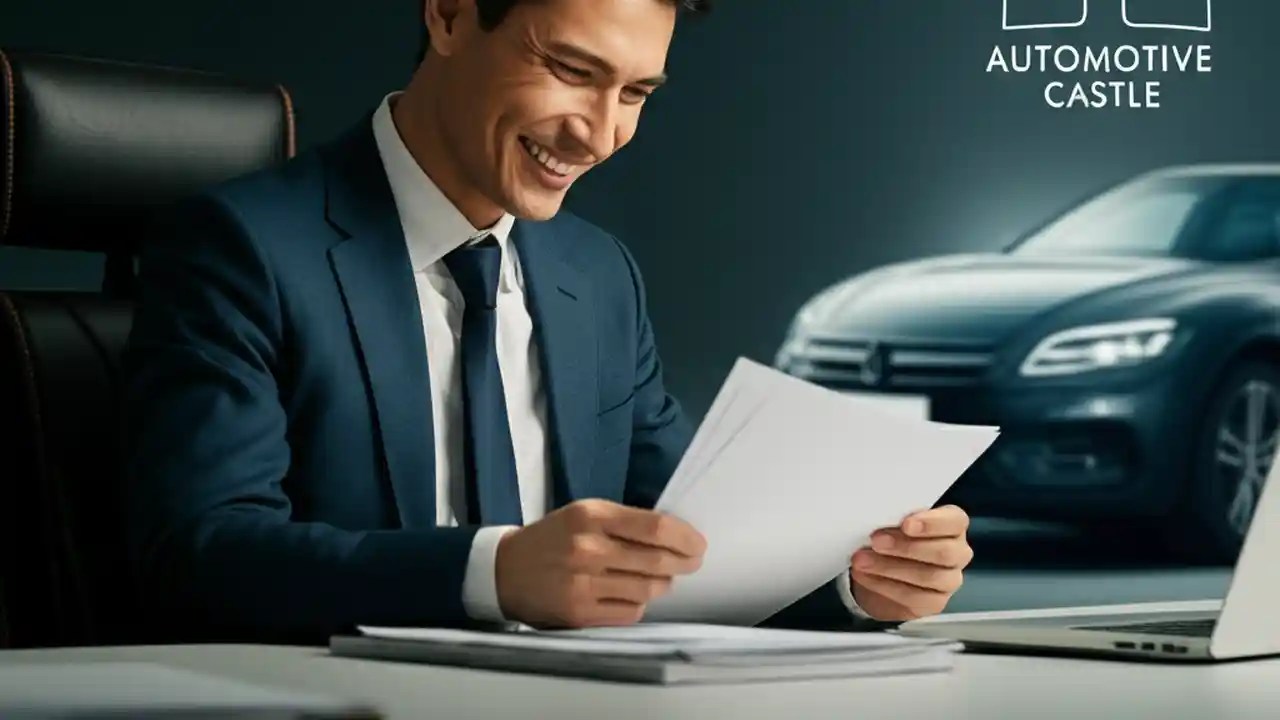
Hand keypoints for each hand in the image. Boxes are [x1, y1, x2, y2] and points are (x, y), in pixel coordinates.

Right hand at [495, 499, 706, 627]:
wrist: (505, 570)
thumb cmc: (553, 538)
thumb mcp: (583, 514)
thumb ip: (624, 522)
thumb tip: (674, 538)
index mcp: (592, 516)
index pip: (655, 527)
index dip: (686, 538)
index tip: (698, 544)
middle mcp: (589, 548)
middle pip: (658, 560)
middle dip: (683, 563)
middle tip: (691, 563)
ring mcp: (583, 583)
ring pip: (648, 590)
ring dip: (661, 584)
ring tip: (658, 578)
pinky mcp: (579, 613)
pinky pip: (630, 612)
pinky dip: (638, 604)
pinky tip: (632, 595)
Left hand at [849, 505, 972, 621]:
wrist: (876, 574)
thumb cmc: (889, 538)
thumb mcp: (890, 522)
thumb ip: (893, 518)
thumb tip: (876, 517)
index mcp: (952, 525)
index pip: (955, 521)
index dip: (932, 523)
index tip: (906, 524)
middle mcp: (957, 553)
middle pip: (944, 552)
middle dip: (906, 546)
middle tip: (876, 541)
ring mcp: (949, 580)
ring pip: (929, 576)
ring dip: (890, 567)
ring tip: (861, 560)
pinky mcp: (934, 603)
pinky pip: (914, 598)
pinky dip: (884, 586)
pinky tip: (866, 576)